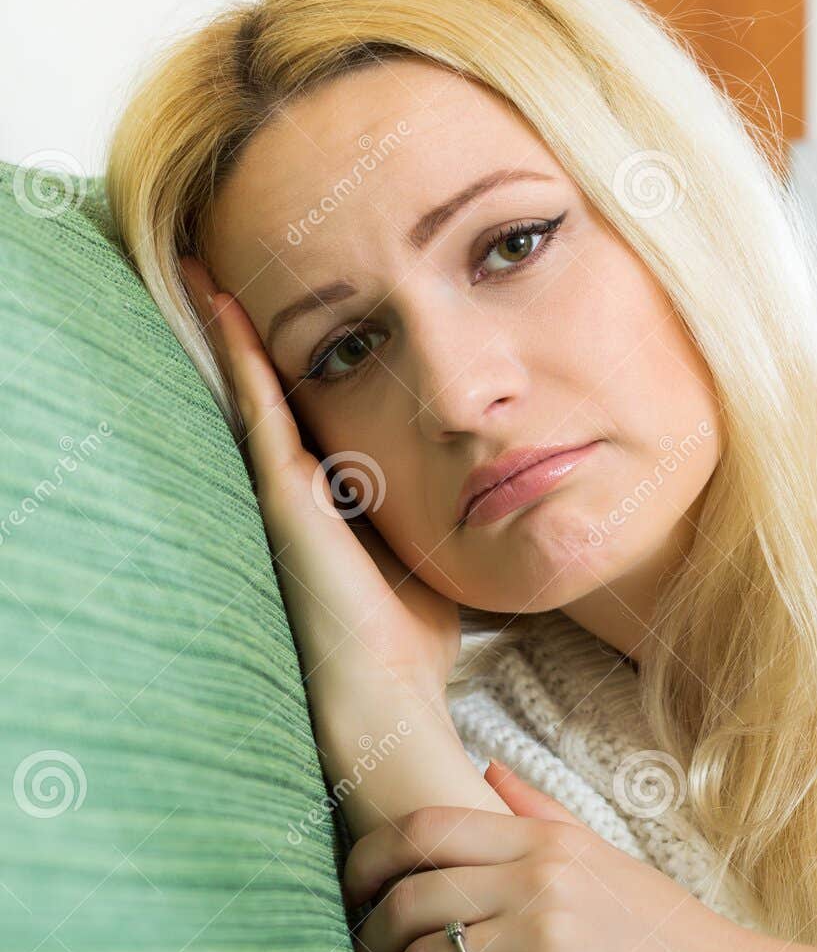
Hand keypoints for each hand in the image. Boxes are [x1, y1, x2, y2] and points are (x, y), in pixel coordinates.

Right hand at [177, 256, 459, 696]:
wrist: (388, 690)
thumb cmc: (410, 637)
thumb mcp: (428, 552)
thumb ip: (433, 515)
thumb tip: (477, 486)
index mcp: (333, 498)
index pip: (312, 413)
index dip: (300, 359)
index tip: (301, 306)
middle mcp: (298, 487)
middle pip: (273, 391)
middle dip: (252, 330)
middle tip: (224, 262)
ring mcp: (284, 488)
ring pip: (252, 387)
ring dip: (230, 325)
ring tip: (205, 261)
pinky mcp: (282, 493)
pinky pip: (258, 405)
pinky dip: (239, 351)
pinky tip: (222, 298)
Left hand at [347, 759, 766, 951]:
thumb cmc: (673, 938)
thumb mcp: (609, 861)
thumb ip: (543, 815)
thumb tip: (485, 767)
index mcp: (548, 842)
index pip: (424, 829)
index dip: (366, 861)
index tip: (348, 896)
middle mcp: (540, 879)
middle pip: (410, 896)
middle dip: (365, 939)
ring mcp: (545, 936)